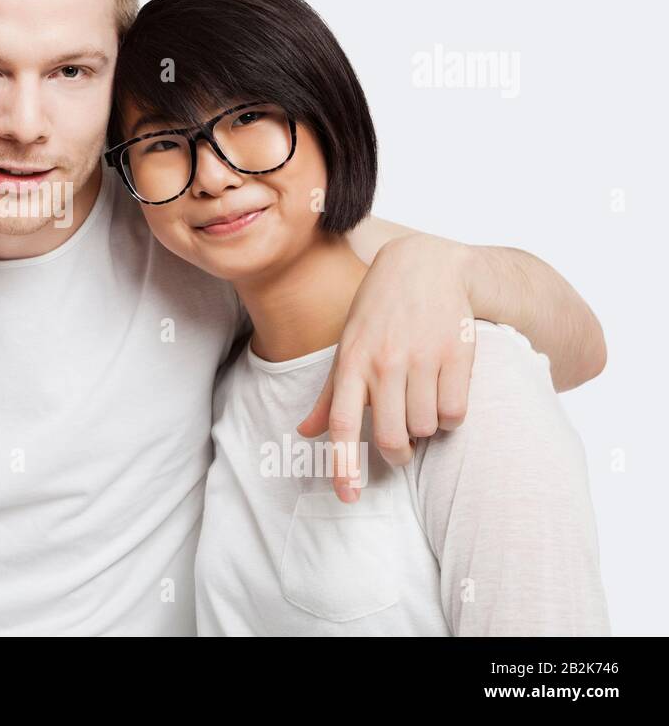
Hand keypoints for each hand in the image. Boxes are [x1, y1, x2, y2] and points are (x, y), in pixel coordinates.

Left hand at [298, 233, 474, 501]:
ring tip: (421, 402)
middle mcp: (385, 362)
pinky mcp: (458, 354)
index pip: (344, 424)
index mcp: (352, 362)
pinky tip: (443, 394)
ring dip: (427, 429)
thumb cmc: (378, 313)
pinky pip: (457, 413)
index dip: (344, 465)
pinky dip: (451, 416)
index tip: (348, 497)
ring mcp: (422, 358)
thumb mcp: (348, 346)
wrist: (425, 265)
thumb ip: (331, 395)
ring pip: (428, 428)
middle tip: (402, 446)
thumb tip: (305, 433)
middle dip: (399, 453)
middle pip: (394, 438)